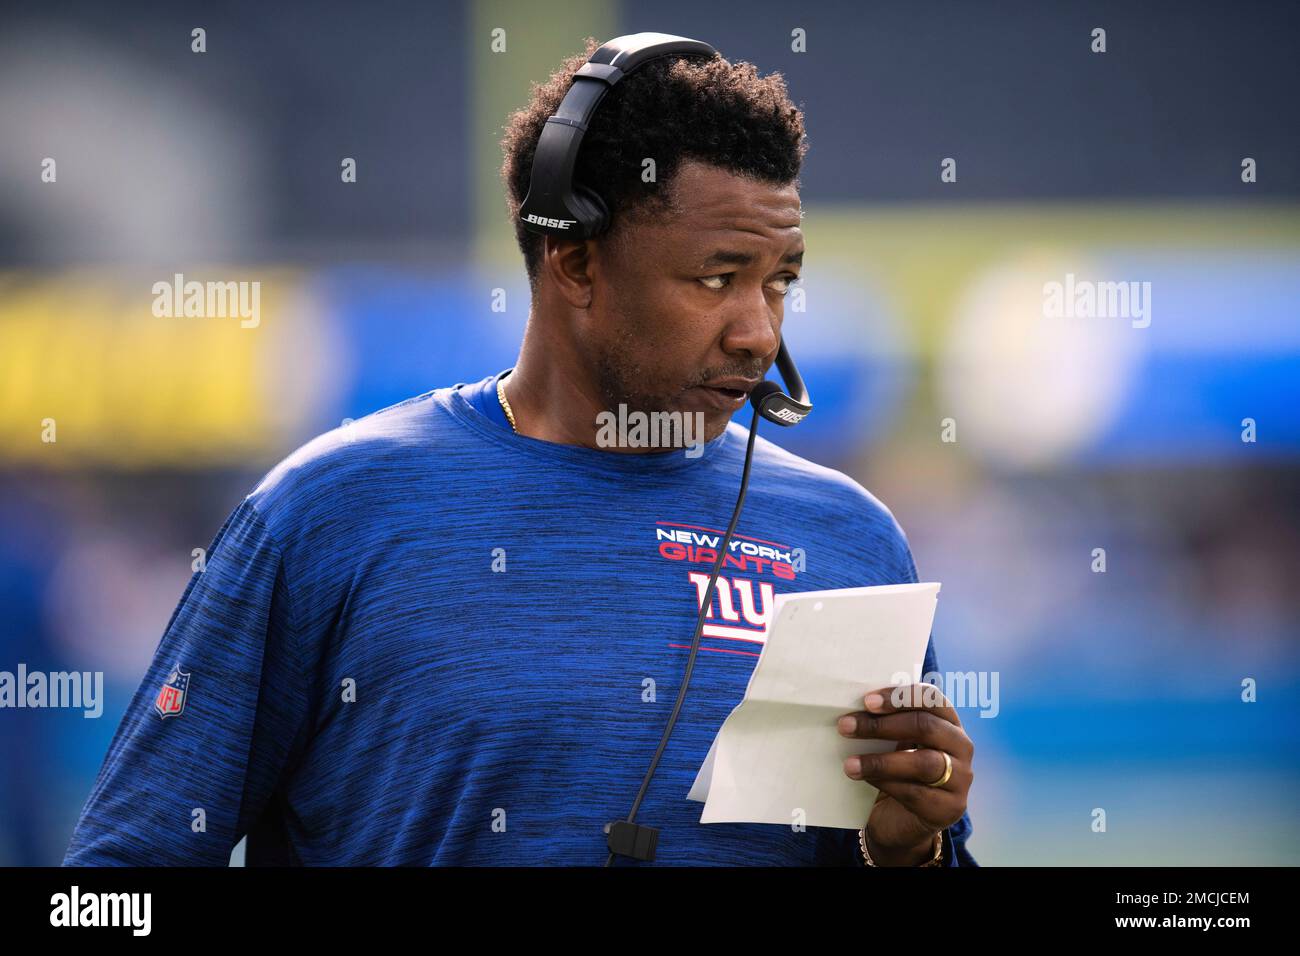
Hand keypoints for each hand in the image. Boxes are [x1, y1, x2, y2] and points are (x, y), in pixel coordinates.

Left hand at [837, 683, 973, 865]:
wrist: (906, 820)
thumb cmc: (899, 770)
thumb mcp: (897, 742)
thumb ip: (887, 724)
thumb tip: (854, 711)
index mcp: (949, 721)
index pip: (931, 698)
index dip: (900, 697)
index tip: (867, 701)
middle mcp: (961, 746)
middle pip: (926, 727)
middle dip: (882, 726)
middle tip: (846, 726)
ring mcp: (961, 779)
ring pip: (924, 763)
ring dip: (881, 761)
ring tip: (850, 763)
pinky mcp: (950, 808)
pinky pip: (916, 793)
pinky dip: (887, 784)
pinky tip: (865, 780)